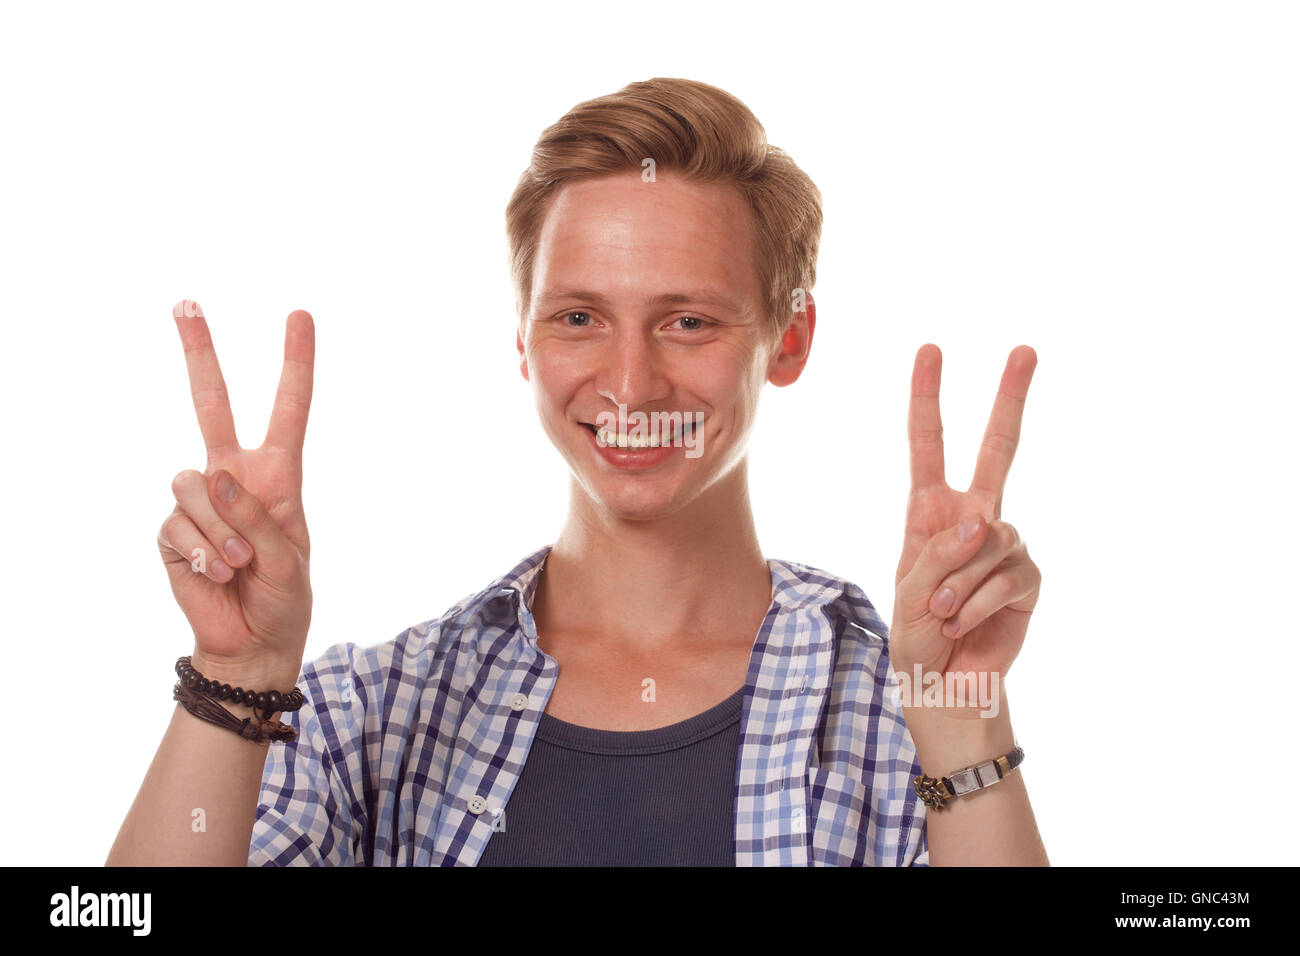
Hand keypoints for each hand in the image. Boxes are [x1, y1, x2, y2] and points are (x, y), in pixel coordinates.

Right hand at [156, 300, 314, 685]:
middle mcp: (235, 478)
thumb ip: (257, 517)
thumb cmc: (284, 598)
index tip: (300, 315)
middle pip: (212, 406)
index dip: (295, 364)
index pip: (288, 410)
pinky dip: (200, 553)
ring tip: (239, 564)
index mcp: (278, 476)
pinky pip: (177, 525)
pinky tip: (215, 574)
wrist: (253, 643)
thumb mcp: (290, 559)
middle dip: (200, 354)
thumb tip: (215, 476)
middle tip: (185, 303)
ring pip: (192, 483)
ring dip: (219, 530)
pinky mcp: (172, 531)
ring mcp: (200, 502)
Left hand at [889, 344, 1040, 708]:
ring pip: (992, 539)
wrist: (943, 684)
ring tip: (945, 615)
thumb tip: (985, 521)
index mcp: (930, 511)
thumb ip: (939, 553)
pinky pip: (1009, 575)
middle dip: (1009, 400)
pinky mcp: (1029, 578)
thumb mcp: (908, 591)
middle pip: (998, 450)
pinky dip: (981, 601)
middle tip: (1025, 348)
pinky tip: (967, 623)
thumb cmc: (918, 634)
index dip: (927, 399)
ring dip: (961, 583)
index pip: (928, 446)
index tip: (930, 350)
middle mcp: (972, 518)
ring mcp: (1004, 546)